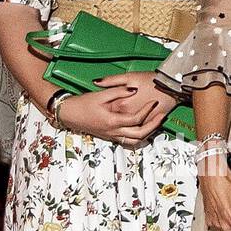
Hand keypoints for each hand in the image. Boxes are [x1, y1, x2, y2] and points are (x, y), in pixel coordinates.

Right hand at [56, 72, 177, 145]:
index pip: (136, 119)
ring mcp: (112, 136)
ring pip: (134, 141)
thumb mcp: (100, 95)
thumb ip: (118, 91)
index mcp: (112, 121)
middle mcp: (113, 131)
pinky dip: (138, 136)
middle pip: (140, 134)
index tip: (154, 102)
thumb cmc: (82, 104)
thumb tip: (133, 89)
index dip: (147, 111)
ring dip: (147, 133)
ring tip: (155, 123)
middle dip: (153, 126)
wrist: (68, 114)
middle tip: (161, 116)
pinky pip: (128, 140)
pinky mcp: (110, 136)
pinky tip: (143, 128)